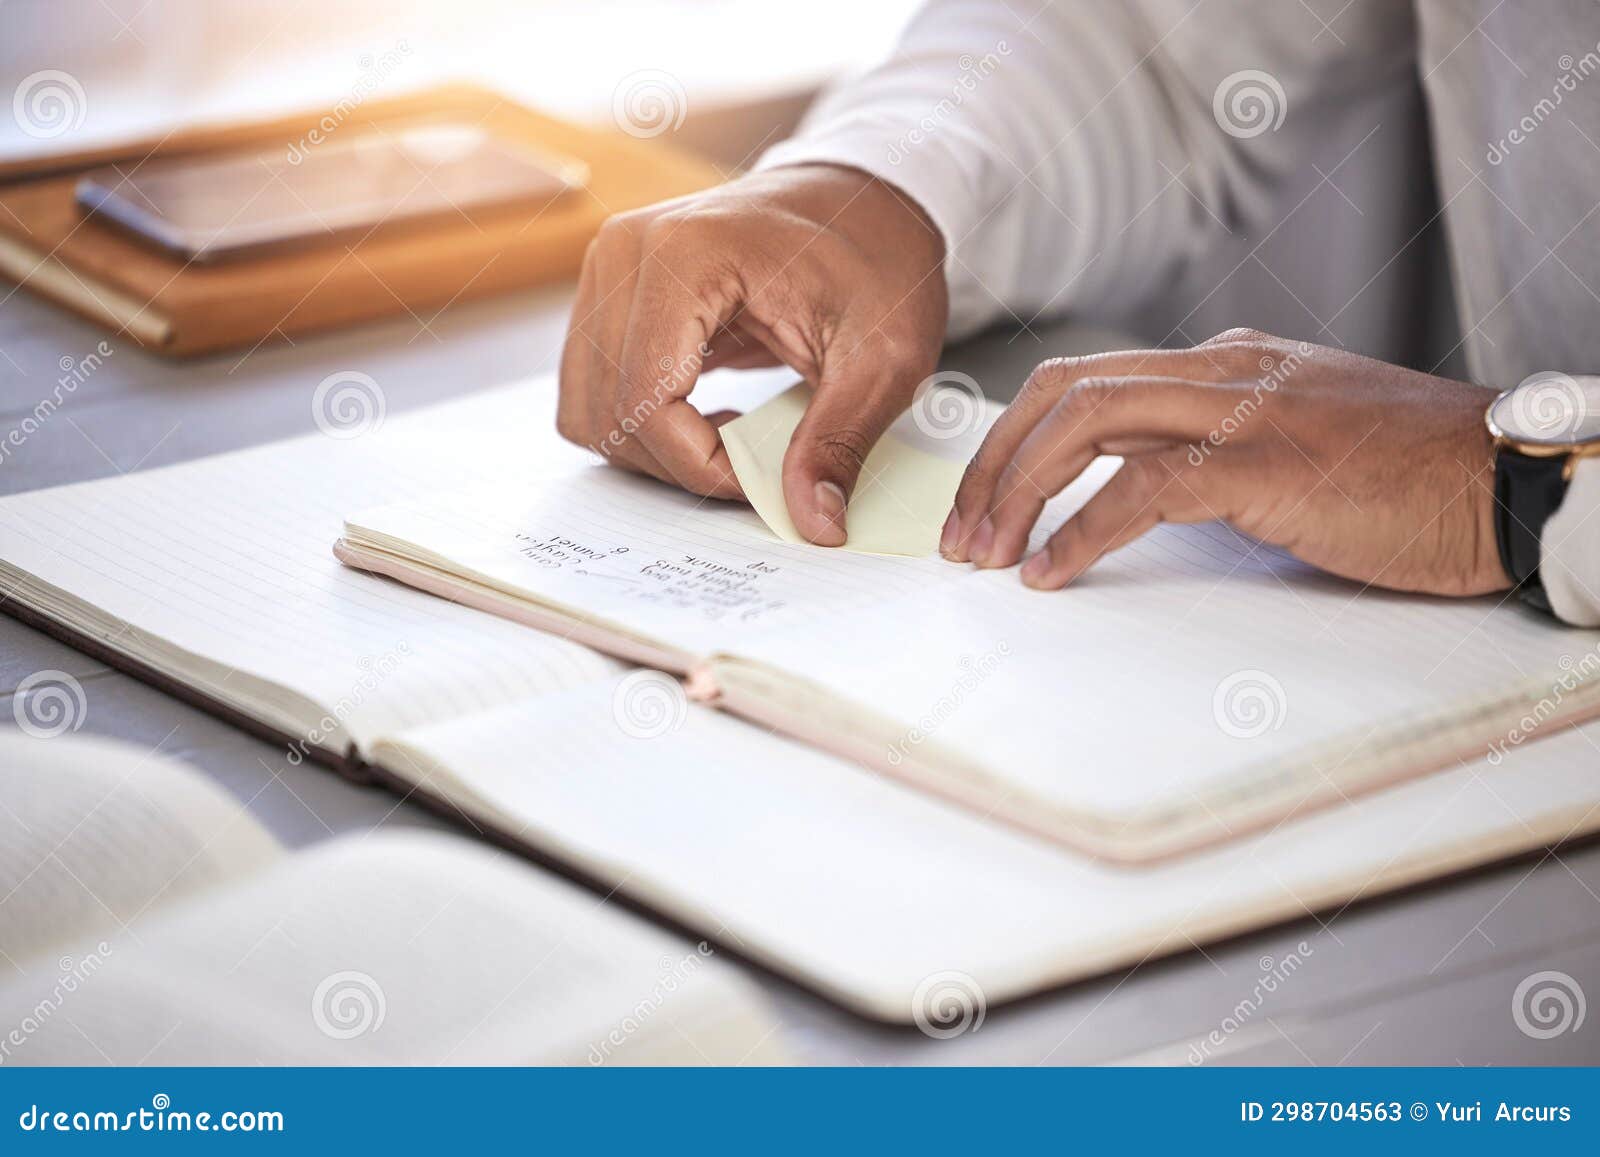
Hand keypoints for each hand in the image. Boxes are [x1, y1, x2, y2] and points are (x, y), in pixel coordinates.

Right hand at [557, 163, 946, 544]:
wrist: (863, 199)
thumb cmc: (877, 262)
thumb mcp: (883, 359)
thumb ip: (840, 441)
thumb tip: (814, 524)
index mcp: (686, 253)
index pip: (648, 402)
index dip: (704, 466)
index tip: (771, 480)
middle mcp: (626, 252)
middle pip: (610, 412)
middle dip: (683, 464)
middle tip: (759, 468)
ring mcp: (608, 269)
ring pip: (589, 411)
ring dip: (657, 451)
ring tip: (734, 440)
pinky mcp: (609, 293)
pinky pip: (593, 391)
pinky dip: (642, 427)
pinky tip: (707, 417)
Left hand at [942, 329, 1511, 597]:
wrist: (1507, 484)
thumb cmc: (1405, 480)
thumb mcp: (1288, 450)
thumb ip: (1208, 454)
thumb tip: (1122, 491)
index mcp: (1223, 365)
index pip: (1084, 383)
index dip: (1014, 442)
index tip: (981, 506)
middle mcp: (1222, 371)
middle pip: (1064, 391)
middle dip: (992, 463)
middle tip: (960, 537)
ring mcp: (1244, 409)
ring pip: (1087, 422)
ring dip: (1017, 492)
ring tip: (985, 557)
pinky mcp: (1267, 462)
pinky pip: (1144, 488)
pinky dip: (1080, 531)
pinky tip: (1049, 573)